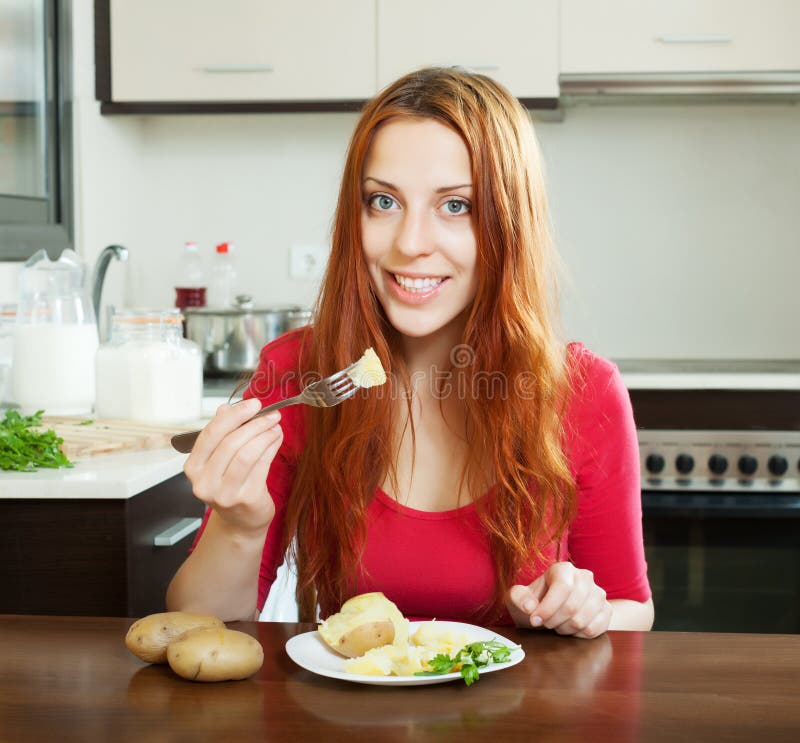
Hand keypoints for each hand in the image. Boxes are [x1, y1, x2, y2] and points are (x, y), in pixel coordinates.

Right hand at [183, 397, 283, 536]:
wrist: (241, 521)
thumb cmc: (231, 485)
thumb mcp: (220, 459)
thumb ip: (222, 433)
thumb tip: (225, 408)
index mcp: (193, 467)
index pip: (211, 434)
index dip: (234, 415)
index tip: (253, 403)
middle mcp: (204, 482)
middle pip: (230, 443)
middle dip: (254, 423)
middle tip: (271, 414)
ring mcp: (224, 493)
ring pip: (246, 454)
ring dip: (264, 435)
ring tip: (276, 425)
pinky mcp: (246, 499)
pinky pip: (261, 465)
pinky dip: (271, 447)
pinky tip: (276, 438)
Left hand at [506, 562, 611, 638]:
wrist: (551, 611)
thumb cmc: (534, 602)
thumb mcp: (519, 598)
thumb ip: (518, 597)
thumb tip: (529, 606)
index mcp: (563, 569)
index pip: (562, 587)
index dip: (547, 608)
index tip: (534, 620)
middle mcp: (585, 577)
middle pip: (572, 607)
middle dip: (553, 621)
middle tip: (545, 623)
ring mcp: (599, 594)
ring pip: (582, 620)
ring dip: (565, 629)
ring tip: (557, 624)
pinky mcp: (607, 611)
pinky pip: (594, 630)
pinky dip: (578, 635)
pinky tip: (570, 629)